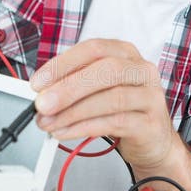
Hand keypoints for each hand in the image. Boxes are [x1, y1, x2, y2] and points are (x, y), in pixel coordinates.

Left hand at [31, 38, 177, 170]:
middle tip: (43, 104)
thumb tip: (42, 92)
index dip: (63, 64)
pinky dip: (84, 128)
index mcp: (125, 53)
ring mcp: (150, 96)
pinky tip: (66, 132)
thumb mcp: (98, 90)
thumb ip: (73, 85)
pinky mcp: (150, 123)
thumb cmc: (123, 110)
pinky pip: (115, 123)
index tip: (38, 83)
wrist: (153, 141)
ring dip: (73, 113)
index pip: (93, 49)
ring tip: (49, 123)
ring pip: (111, 99)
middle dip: (68, 88)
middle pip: (106, 71)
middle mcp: (141, 70)